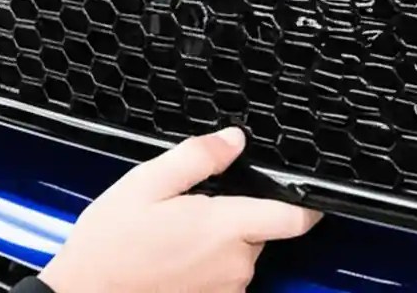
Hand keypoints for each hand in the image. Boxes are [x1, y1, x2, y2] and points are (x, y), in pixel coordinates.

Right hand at [38, 127, 321, 292]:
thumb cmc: (109, 247)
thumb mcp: (146, 184)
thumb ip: (198, 157)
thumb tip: (234, 140)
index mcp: (225, 228)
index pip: (292, 217)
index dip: (306, 203)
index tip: (308, 193)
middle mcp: (234, 265)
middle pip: (258, 231)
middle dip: (234, 217)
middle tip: (189, 210)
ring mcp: (225, 291)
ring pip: (238, 255)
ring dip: (217, 244)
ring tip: (172, 239)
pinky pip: (222, 278)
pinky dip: (204, 267)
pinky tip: (171, 261)